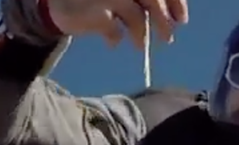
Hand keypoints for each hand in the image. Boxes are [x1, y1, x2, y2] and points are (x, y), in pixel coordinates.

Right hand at [46, 0, 188, 48]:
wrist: (57, 3)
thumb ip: (143, 0)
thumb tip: (174, 18)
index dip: (175, 2)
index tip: (181, 20)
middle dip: (163, 21)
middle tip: (167, 39)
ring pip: (137, 16)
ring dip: (141, 35)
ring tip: (140, 45)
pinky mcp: (93, 10)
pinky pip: (114, 29)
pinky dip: (115, 37)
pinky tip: (113, 41)